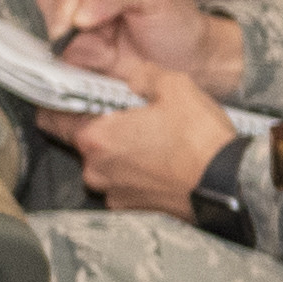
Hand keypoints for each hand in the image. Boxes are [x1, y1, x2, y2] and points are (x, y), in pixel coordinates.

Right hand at [44, 0, 221, 88]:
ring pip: (51, 16)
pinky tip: (106, 53)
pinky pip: (59, 43)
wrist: (179, 56)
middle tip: (90, 33)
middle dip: (71, 18)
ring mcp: (77, 1)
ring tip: (111, 42)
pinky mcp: (73, 29)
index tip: (78, 16)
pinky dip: (80, 54)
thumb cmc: (177, 18)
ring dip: (78, 38)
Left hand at [53, 66, 238, 218]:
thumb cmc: (200, 139)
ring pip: (103, 163)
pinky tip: (162, 163)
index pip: (52, 117)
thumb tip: (130, 73)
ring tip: (155, 142)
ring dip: (120, 151)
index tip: (80, 96)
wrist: (231, 185)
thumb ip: (142, 75)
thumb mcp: (176, 87)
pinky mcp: (130, 208)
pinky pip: (122, 183)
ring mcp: (112, 192)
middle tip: (134, 116)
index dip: (63, 103)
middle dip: (103, 127)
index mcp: (97, 136)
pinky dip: (135, 173)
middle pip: (82, 140)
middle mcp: (95, 168)